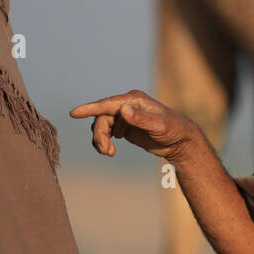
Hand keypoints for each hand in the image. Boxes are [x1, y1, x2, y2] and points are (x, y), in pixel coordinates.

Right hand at [69, 89, 197, 160]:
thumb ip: (141, 118)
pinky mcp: (124, 127)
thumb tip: (122, 110)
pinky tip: (110, 152)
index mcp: (133, 100)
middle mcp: (126, 105)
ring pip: (101, 126)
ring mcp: (124, 116)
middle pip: (101, 118)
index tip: (74, 113)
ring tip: (108, 153)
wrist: (180, 140)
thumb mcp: (159, 125)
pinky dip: (104, 142)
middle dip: (99, 134)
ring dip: (100, 140)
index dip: (90, 108)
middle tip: (105, 151)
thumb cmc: (173, 129)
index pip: (107, 104)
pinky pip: (106, 132)